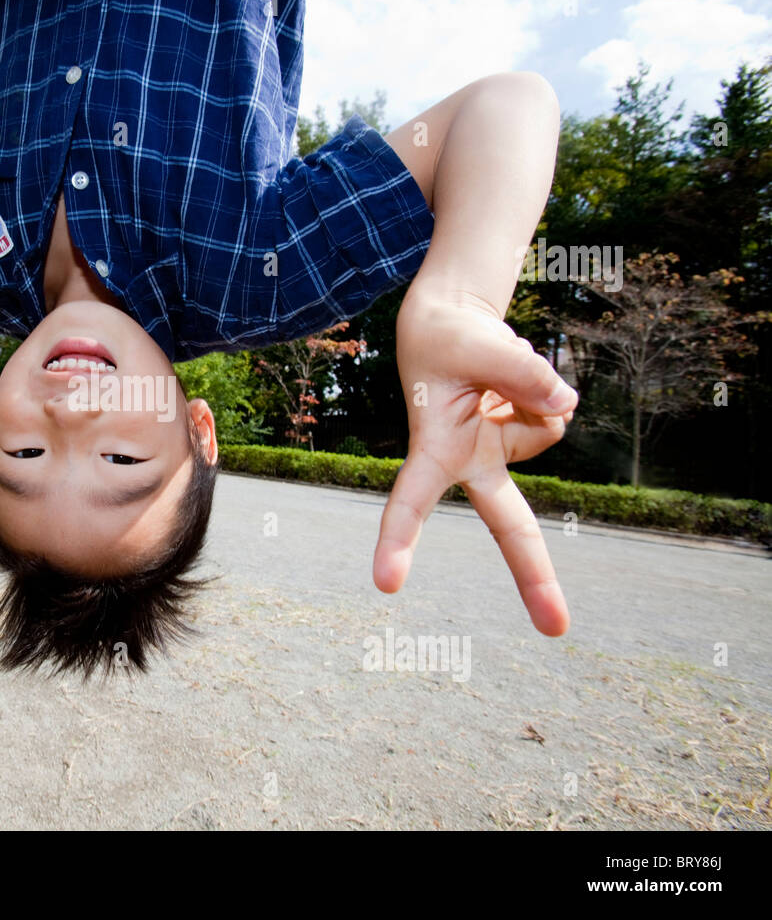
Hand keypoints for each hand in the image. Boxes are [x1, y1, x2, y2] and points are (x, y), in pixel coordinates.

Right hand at [374, 289, 577, 635]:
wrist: (454, 323)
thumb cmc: (447, 338)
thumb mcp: (475, 343)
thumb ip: (524, 374)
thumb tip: (568, 406)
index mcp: (435, 450)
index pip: (411, 500)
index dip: (398, 540)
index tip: (386, 584)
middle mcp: (470, 463)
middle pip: (509, 525)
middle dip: (534, 577)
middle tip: (557, 630)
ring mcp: (503, 454)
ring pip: (547, 425)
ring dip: (530, 385)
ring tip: (495, 367)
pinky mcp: (526, 438)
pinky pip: (557, 410)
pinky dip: (544, 385)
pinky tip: (512, 377)